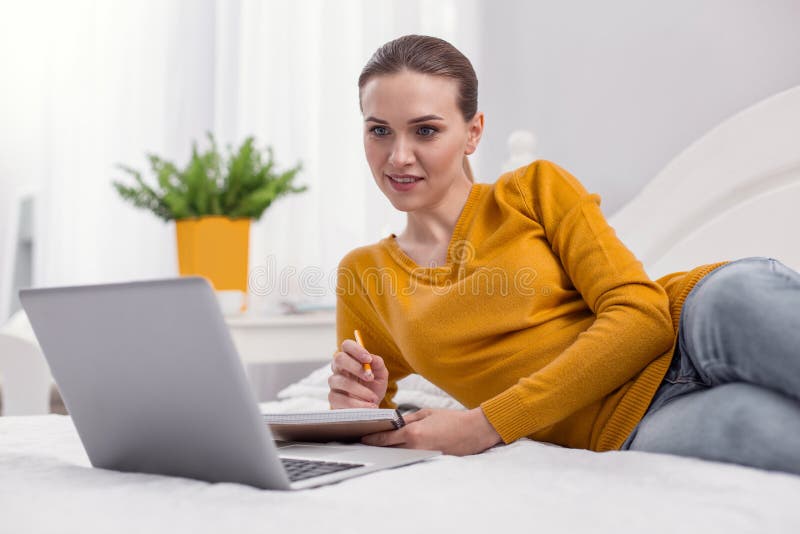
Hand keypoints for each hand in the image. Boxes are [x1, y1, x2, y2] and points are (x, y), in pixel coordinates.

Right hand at [328, 339, 388, 408]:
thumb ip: (378, 364)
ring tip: (373, 398)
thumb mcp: (381, 374)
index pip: (347, 345)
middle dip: (356, 368)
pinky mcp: (333, 398)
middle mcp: (339, 368)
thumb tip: (372, 358)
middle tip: (370, 377)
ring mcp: (334, 383)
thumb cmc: (374, 387)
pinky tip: (367, 406)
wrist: (371, 406)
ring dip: (359, 390)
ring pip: (341, 381)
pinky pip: (341, 399)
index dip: (356, 350)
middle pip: (339, 359)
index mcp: (350, 357)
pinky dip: (356, 404)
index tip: (368, 359)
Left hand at [360, 407, 503, 455]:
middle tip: (367, 443)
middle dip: (379, 446)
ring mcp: (423, 456)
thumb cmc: (452, 419)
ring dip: (391, 451)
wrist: (474, 431)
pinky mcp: (431, 461)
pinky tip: (400, 451)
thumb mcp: (427, 413)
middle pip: (390, 449)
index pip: (386, 438)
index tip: (362, 439)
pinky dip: (405, 454)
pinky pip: (412, 458)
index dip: (372, 439)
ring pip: (400, 455)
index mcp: (413, 432)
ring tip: (381, 447)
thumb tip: (394, 423)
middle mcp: (416, 447)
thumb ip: (408, 419)